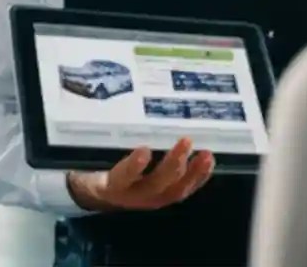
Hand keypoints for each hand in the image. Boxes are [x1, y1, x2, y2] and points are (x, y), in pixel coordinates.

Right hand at [66, 138, 214, 211]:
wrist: (103, 193)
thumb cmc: (102, 165)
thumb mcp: (98, 155)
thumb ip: (105, 139)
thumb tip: (98, 106)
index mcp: (113, 184)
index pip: (122, 178)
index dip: (133, 168)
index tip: (143, 151)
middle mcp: (133, 195)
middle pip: (155, 184)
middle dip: (173, 165)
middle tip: (185, 141)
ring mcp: (151, 199)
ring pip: (175, 191)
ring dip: (193, 172)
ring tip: (206, 154)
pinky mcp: (165, 197)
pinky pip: (184, 191)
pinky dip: (199, 177)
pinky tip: (208, 161)